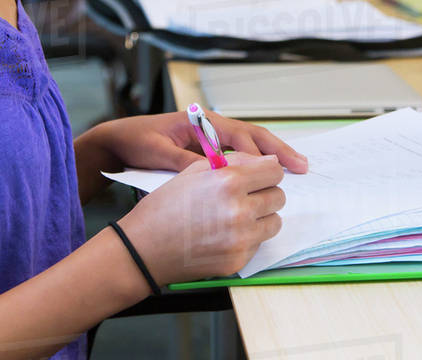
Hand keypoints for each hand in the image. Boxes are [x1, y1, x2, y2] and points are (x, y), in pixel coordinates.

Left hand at [86, 111, 308, 174]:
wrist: (120, 139)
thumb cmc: (137, 142)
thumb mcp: (158, 153)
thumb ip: (185, 162)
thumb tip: (213, 173)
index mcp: (202, 121)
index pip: (240, 136)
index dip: (261, 153)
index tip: (278, 167)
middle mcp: (212, 126)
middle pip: (253, 137)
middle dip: (279, 150)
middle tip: (303, 166)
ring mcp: (212, 136)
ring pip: (250, 145)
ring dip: (272, 156)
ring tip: (296, 168)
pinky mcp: (209, 148)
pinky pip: (239, 154)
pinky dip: (256, 162)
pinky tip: (268, 176)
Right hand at [117, 153, 285, 281]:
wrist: (143, 248)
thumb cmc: (165, 207)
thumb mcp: (195, 171)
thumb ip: (235, 162)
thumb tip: (267, 161)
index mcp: (229, 182)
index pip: (274, 172)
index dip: (266, 172)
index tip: (259, 177)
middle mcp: (239, 210)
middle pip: (278, 197)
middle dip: (264, 194)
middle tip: (244, 197)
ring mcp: (240, 239)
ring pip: (274, 222)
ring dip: (261, 217)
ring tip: (235, 216)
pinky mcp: (238, 260)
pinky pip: (259, 243)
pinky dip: (248, 238)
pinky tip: (224, 235)